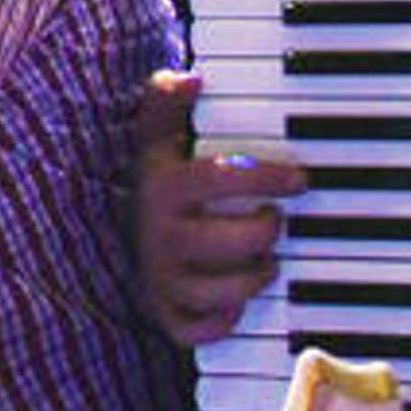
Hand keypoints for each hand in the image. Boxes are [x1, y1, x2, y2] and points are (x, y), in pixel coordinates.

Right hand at [132, 69, 305, 346]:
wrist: (112, 237)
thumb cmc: (154, 186)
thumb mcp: (154, 139)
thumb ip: (165, 103)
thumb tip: (190, 78)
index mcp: (164, 189)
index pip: (221, 179)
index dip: (267, 178)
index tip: (297, 178)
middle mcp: (161, 236)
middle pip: (235, 240)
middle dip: (266, 229)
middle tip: (274, 219)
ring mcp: (164, 279)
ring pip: (228, 291)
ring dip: (257, 276)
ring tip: (266, 259)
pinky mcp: (167, 315)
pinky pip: (204, 331)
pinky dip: (225, 320)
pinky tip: (236, 301)